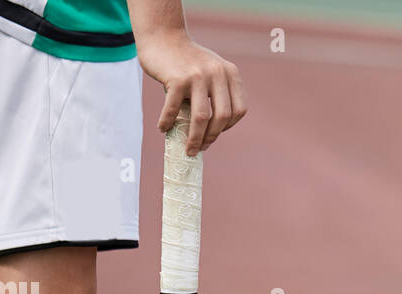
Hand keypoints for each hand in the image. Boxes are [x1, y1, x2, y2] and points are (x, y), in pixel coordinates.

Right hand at [137, 29, 245, 153]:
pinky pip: (175, 109)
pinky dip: (168, 122)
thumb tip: (213, 132)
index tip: (214, 133)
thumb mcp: (211, 70)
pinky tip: (164, 128)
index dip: (228, 126)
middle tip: (200, 148)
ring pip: (201, 118)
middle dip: (211, 138)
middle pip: (221, 117)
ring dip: (194, 139)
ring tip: (187, 148)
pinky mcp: (177, 78)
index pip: (239, 110)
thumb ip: (217, 93)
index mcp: (229, 73)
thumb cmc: (186, 60)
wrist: (162, 36)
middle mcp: (217, 73)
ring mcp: (197, 75)